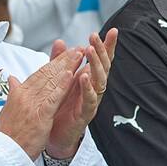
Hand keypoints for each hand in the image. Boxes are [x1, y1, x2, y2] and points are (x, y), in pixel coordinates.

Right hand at [0, 46, 82, 159]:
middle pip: (47, 74)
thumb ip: (13, 92)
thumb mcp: (8, 110)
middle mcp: (25, 95)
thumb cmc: (8, 134)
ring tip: (78, 56)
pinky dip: (62, 86)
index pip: (39, 74)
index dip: (53, 63)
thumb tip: (12, 78)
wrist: (5, 153)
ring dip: (67, 67)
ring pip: (52, 82)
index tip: (64, 54)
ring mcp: (32, 104)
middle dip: (63, 60)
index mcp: (18, 93)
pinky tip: (71, 76)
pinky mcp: (40, 115)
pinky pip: (53, 98)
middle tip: (76, 49)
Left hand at [45, 29, 117, 159]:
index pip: (102, 59)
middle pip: (104, 67)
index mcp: (89, 79)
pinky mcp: (86, 114)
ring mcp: (92, 101)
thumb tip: (61, 41)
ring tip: (90, 51)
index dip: (107, 46)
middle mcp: (94, 89)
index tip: (112, 30)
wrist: (54, 135)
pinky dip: (88, 88)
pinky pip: (90, 100)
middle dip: (101, 50)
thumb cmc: (60, 107)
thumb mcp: (59, 80)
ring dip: (96, 65)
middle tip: (94, 36)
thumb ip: (60, 62)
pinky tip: (84, 77)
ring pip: (100, 81)